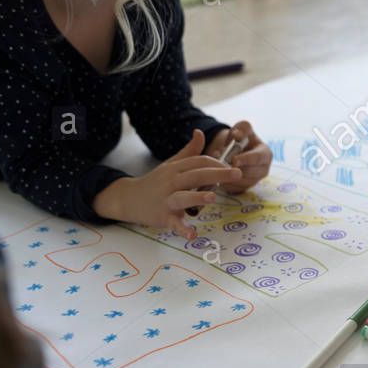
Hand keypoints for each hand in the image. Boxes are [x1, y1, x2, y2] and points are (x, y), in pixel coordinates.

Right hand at [93, 129, 239, 238]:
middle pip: (195, 175)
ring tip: (212, 198)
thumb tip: (200, 132)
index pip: (199, 162)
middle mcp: (171, 182)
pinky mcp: (163, 217)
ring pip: (182, 197)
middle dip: (218, 174)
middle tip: (237, 174)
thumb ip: (189, 151)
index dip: (217, 163)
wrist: (130, 199)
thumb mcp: (171, 164)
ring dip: (197, 197)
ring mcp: (166, 200)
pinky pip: (174, 224)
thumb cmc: (156, 182)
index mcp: (175, 168)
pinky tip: (194, 235)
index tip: (232, 167)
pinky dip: (183, 229)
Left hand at [207, 120, 271, 191]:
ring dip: (227, 175)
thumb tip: (237, 135)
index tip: (234, 160)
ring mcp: (253, 181)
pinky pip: (232, 188)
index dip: (247, 159)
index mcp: (266, 154)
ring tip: (215, 165)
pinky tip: (216, 173)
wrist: (234, 149)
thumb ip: (241, 128)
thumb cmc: (240, 137)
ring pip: (240, 182)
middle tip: (220, 163)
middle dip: (235, 169)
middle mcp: (263, 170)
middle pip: (249, 173)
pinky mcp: (243, 188)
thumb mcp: (242, 128)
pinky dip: (223, 181)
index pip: (259, 158)